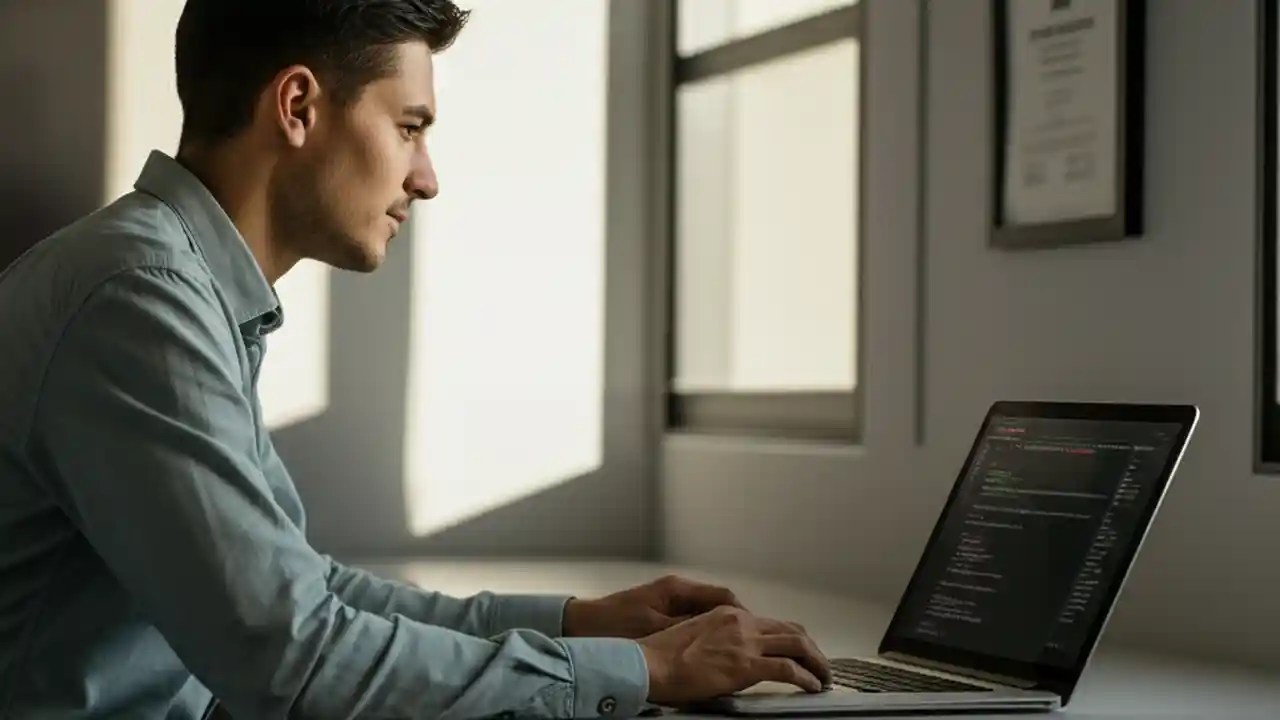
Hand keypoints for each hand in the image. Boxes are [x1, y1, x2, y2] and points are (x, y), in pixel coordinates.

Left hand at [562, 574, 743, 638]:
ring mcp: (667, 600)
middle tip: (750, 643)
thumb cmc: (613, 626)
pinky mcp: (659, 611)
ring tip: (733, 649)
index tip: (755, 632)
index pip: (723, 597)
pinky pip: (691, 619)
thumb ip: (687, 631)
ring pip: (706, 612)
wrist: (581, 624)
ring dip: (720, 628)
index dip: (743, 615)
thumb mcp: (655, 630)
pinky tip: (706, 650)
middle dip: (736, 622)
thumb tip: (718, 636)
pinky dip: (703, 631)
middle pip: (718, 603)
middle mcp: (675, 590)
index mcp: (677, 589)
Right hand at [637, 606, 830, 704]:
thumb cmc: (662, 655)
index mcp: (728, 613)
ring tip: (823, 677)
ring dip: (816, 661)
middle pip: (790, 630)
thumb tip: (729, 656)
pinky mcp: (747, 665)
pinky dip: (806, 677)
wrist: (651, 663)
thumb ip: (717, 639)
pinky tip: (812, 687)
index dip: (789, 638)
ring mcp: (746, 642)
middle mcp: (741, 621)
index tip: (797, 652)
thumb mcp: (693, 635)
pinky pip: (789, 669)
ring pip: (797, 645)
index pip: (769, 622)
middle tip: (818, 664)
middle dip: (809, 647)